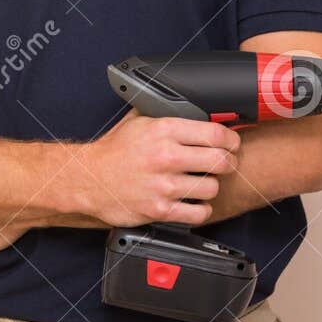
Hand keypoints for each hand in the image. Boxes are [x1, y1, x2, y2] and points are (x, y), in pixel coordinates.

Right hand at [70, 112, 240, 227]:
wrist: (89, 179)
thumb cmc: (114, 151)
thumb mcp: (138, 120)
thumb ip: (167, 113)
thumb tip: (199, 108)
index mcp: (164, 130)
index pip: (216, 134)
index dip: (232, 139)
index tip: (232, 144)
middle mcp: (166, 156)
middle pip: (221, 161)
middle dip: (228, 162)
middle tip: (224, 163)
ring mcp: (163, 185)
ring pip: (212, 187)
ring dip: (211, 186)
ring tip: (202, 182)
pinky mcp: (159, 209)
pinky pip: (199, 213)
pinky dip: (201, 209)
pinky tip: (194, 202)